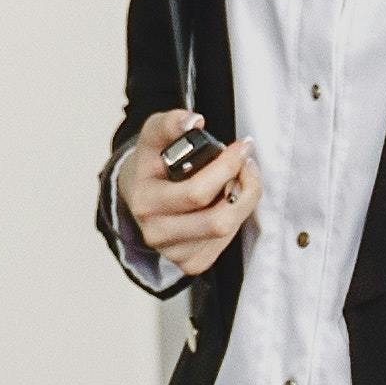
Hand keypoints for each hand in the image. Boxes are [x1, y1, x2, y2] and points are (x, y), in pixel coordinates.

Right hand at [117, 112, 258, 281]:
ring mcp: (172, 252)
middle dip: (244, 187)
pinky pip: (224, 243)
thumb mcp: (153, 137)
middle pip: (218, 219)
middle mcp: (155, 232)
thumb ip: (170, 123)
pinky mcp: (189, 263)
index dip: (227, 168)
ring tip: (239, 180)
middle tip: (246, 164)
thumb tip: (194, 121)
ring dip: (243, 202)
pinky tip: (226, 202)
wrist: (139, 194)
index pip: (197, 193)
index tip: (242, 147)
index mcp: (145, 200)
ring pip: (226, 231)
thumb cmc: (152, 163)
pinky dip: (233, 219)